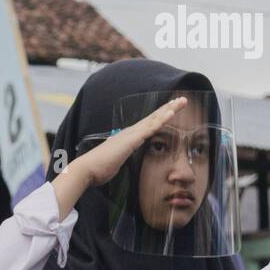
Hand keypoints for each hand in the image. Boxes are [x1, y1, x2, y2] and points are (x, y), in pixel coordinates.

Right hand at [52, 96, 187, 218]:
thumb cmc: (98, 169)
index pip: (147, 124)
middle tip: (182, 100)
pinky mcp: (132, 139)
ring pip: (154, 119)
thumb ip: (120, 159)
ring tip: (182, 101)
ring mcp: (131, 134)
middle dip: (168, 108)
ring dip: (169, 109)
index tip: (171, 110)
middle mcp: (129, 132)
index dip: (160, 116)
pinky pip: (150, 127)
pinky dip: (162, 119)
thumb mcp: (114, 163)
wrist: (87, 169)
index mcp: (126, 137)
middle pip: (153, 117)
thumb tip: (118, 162)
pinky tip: (171, 113)